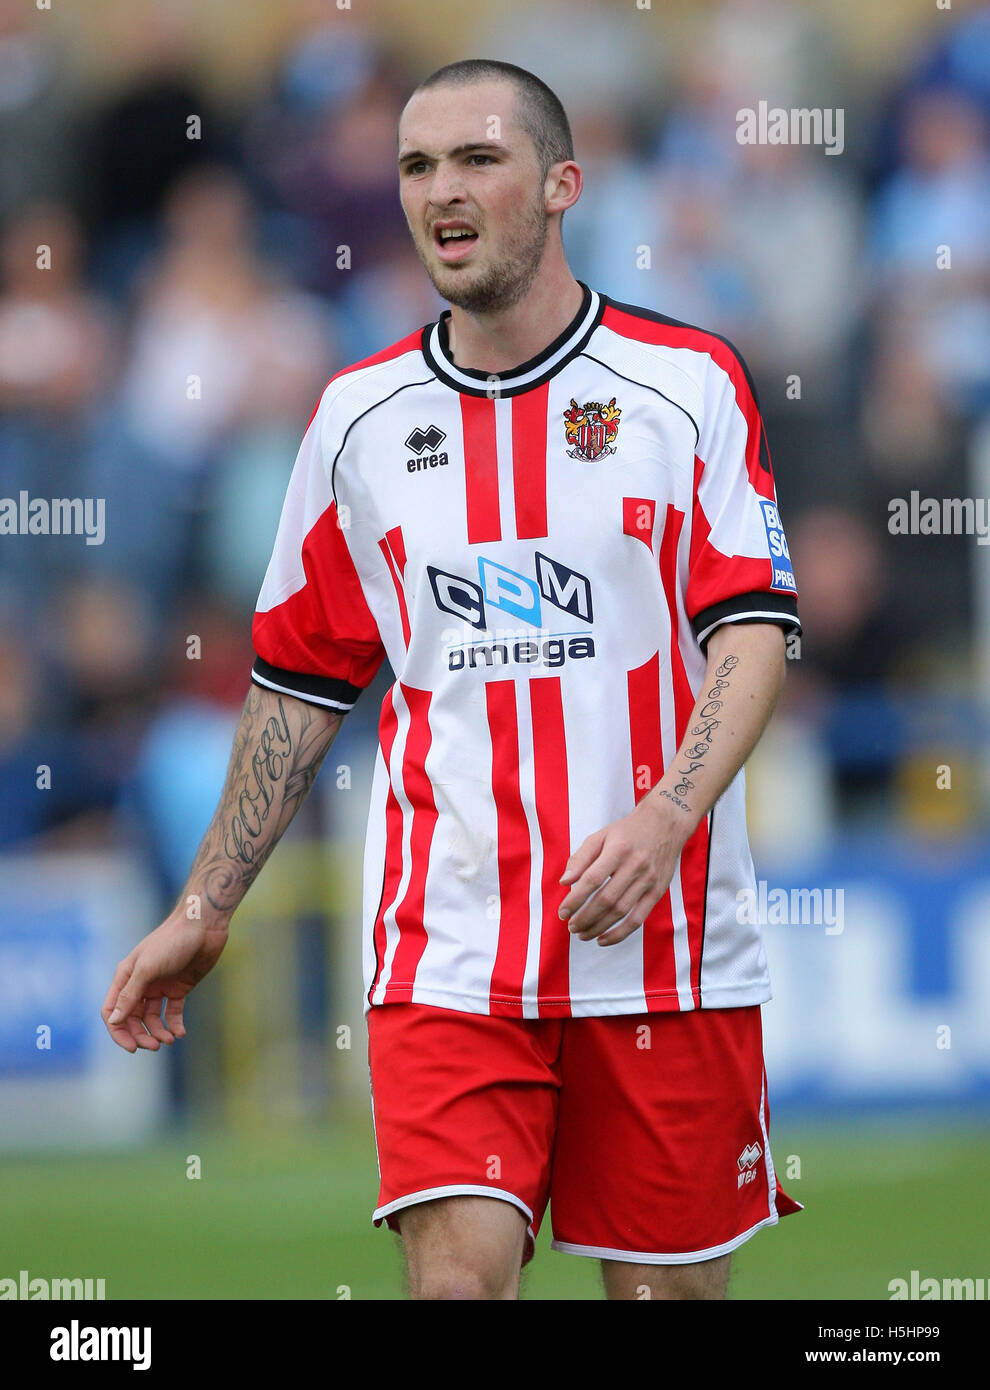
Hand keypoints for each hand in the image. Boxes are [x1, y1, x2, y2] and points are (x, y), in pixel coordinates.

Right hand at [101, 917, 228, 1052]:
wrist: (203, 925)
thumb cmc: (173, 941)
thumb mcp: (148, 968)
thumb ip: (130, 994)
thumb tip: (114, 1020)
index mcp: (126, 976)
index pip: (113, 1011)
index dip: (119, 1031)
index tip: (132, 1047)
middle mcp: (140, 983)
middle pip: (132, 1018)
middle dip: (141, 1035)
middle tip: (155, 1046)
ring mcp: (160, 986)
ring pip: (152, 1018)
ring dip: (158, 1032)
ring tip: (170, 1040)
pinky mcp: (179, 988)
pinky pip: (172, 1012)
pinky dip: (174, 1025)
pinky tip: (180, 1033)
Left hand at [557, 797, 686, 945]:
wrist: (665, 824)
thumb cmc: (627, 831)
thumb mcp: (601, 836)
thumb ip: (581, 858)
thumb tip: (564, 882)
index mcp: (618, 850)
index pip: (592, 880)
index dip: (575, 899)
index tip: (562, 912)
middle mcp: (635, 866)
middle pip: (606, 899)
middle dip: (585, 917)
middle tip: (570, 927)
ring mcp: (648, 881)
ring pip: (621, 912)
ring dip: (598, 927)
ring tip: (582, 935)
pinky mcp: (657, 892)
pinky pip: (638, 919)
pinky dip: (620, 933)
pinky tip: (603, 939)